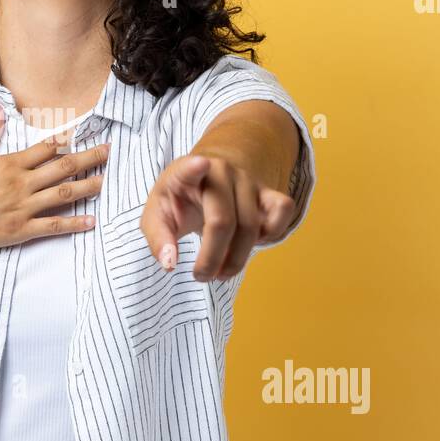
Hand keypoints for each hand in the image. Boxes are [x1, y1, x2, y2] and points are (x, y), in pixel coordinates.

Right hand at [0, 103, 107, 259]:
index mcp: (10, 164)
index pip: (46, 147)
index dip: (67, 139)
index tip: (84, 133)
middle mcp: (20, 184)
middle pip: (62, 168)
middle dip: (88, 159)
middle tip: (108, 152)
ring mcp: (22, 209)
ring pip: (63, 195)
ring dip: (87, 187)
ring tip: (105, 181)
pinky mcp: (20, 231)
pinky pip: (53, 227)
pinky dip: (74, 224)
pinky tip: (90, 221)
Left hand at [140, 153, 295, 281]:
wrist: (206, 180)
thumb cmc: (179, 200)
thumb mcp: (157, 216)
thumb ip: (158, 240)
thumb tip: (170, 264)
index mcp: (185, 172)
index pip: (189, 168)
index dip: (194, 168)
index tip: (200, 164)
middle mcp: (220, 171)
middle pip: (222, 221)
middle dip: (212, 258)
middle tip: (202, 277)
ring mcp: (247, 180)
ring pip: (251, 226)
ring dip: (237, 259)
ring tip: (220, 273)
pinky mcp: (268, 191)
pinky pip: (282, 212)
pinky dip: (271, 235)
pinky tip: (249, 245)